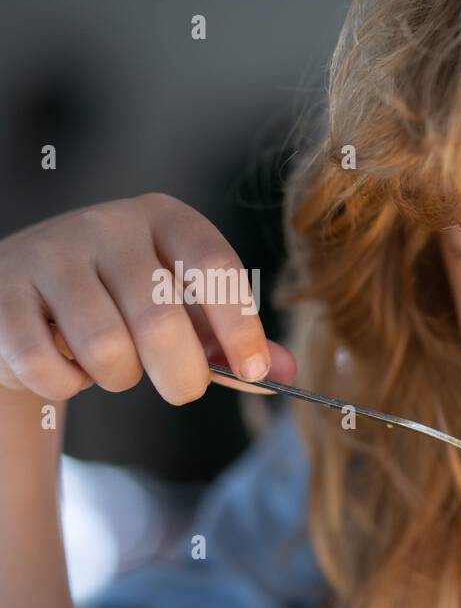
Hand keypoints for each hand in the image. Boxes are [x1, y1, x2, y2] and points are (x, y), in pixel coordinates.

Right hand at [0, 193, 294, 404]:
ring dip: (118, 379)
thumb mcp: (183, 308)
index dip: (239, 326)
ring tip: (112, 366)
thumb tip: (284, 375)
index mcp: (166, 219)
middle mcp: (107, 225)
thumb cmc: (121, 302)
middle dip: (182, 376)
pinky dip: (63, 385)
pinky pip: (45, 364)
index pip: (215, 267)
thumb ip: (230, 341)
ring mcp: (49, 253)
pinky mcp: (2, 292)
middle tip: (182, 388)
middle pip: (161, 320)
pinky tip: (65, 366)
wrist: (21, 293)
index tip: (254, 372)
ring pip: (105, 348)